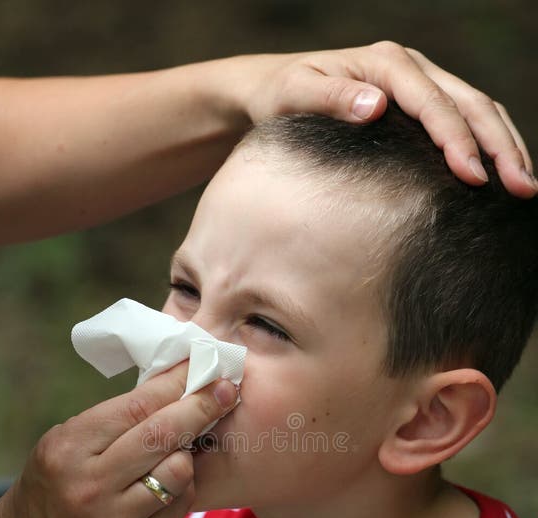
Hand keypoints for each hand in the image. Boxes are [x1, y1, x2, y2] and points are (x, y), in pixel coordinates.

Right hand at [0, 363, 237, 517]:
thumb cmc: (51, 484)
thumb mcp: (65, 443)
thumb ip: (114, 421)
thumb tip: (174, 385)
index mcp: (69, 449)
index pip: (137, 407)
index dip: (176, 383)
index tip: (204, 366)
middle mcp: (92, 486)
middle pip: (163, 436)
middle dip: (202, 407)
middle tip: (227, 390)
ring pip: (179, 472)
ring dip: (190, 452)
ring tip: (186, 444)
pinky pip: (180, 505)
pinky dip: (183, 484)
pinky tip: (175, 476)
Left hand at [236, 42, 535, 197]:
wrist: (272, 89)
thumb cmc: (280, 94)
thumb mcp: (294, 93)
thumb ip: (330, 98)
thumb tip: (377, 105)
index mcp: (387, 63)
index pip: (434, 104)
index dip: (457, 140)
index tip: (473, 177)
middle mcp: (412, 67)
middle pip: (470, 103)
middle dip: (500, 145)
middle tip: (522, 187)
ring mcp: (421, 83)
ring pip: (478, 109)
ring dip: (505, 145)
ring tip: (525, 185)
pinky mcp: (421, 102)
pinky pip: (465, 119)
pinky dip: (489, 144)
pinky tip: (500, 174)